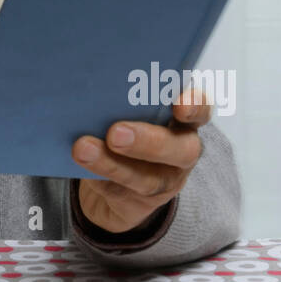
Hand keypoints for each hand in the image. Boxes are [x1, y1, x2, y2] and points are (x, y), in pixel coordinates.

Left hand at [72, 89, 210, 233]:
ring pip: (145, 178)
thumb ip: (125, 97)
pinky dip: (97, 175)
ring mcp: (163, 181)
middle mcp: (181, 152)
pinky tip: (79, 163)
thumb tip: (92, 79)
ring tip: (83, 149)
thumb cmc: (126, 126)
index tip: (179, 104)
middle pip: (180, 150)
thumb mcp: (131, 108)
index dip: (195, 106)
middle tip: (116, 133)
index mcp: (184, 121)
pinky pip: (119, 191)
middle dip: (148, 142)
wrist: (115, 179)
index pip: (201, 110)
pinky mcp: (139, 203)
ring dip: (112, 163)